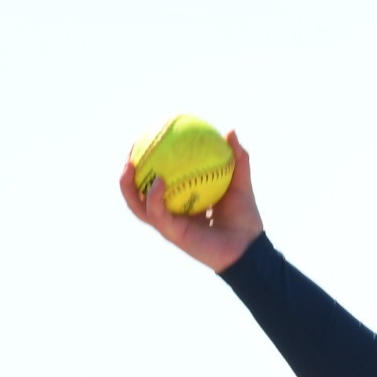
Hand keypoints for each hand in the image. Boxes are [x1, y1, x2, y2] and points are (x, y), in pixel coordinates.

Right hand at [119, 130, 264, 272]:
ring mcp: (169, 224)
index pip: (155, 180)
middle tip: (129, 151)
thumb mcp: (241, 183)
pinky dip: (154, 197)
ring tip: (129, 165)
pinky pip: (156, 213)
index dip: (146, 163)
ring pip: (137, 205)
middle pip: (137, 193)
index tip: (144, 141)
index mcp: (181, 200)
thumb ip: (237, 159)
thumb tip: (230, 130)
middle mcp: (170, 212)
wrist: (250, 247)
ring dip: (128, 186)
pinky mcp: (172, 233)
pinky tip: (158, 180)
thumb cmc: (245, 217)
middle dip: (127, 174)